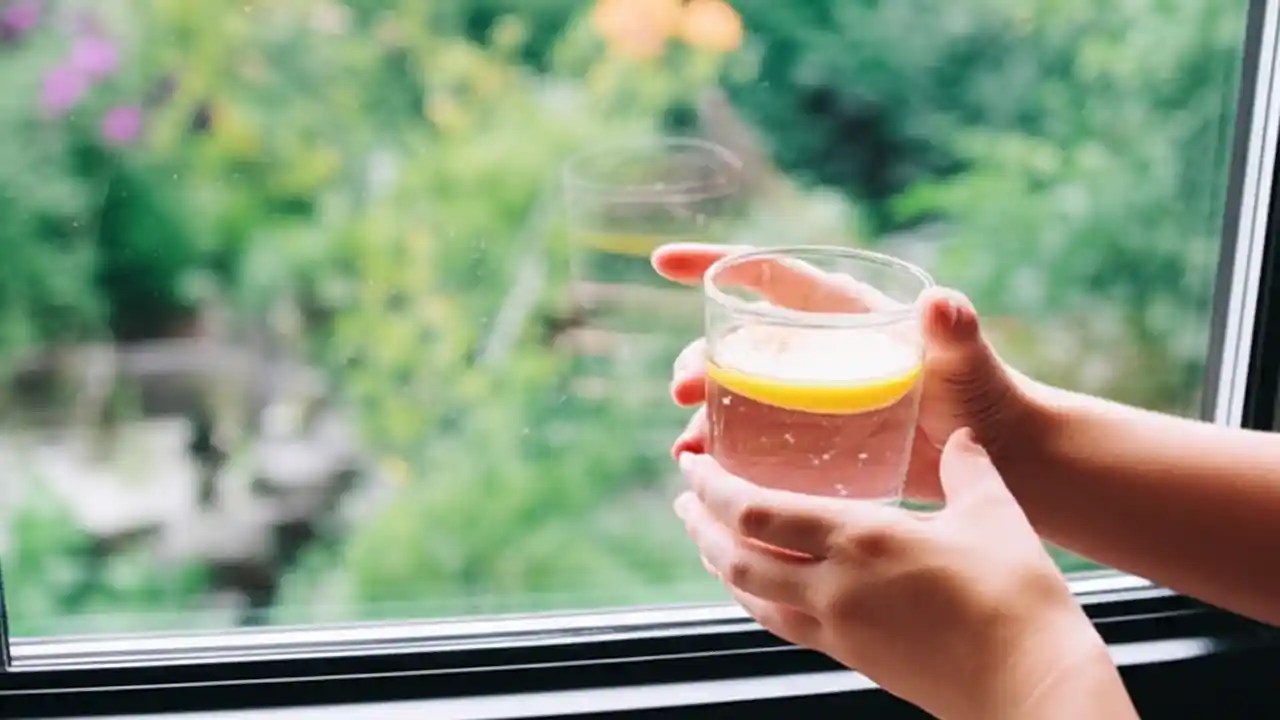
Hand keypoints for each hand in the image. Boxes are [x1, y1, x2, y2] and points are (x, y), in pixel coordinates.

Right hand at [652, 242, 1043, 500]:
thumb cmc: (985, 398)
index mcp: (845, 313)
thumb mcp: (966, 363)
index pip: (770, 275)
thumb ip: (956, 333)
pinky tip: (705, 469)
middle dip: (701, 357)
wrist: (996, 454)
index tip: (663, 264)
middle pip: (743, 341)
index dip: (716, 264)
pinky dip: (725, 450)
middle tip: (684, 388)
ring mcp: (813, 392)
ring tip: (687, 445)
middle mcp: (820, 347)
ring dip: (705, 411)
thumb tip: (941, 303)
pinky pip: (756, 436)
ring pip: (740, 391)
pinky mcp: (813, 435)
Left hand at [674, 430, 1127, 718]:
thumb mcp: (993, 513)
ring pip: (750, 595)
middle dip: (701, 524)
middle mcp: (833, 586)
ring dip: (718, 562)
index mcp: (860, 539)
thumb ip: (968, 467)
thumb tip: (961, 436)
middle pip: (735, 555)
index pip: (754, 510)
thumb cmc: (1018, 597)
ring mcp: (837, 627)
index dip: (712, 487)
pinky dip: (753, 599)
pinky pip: (780, 623)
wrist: (1029, 686)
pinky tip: (756, 589)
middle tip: (685, 498)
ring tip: (705, 539)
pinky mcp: (850, 657)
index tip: (692, 464)